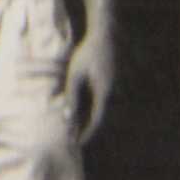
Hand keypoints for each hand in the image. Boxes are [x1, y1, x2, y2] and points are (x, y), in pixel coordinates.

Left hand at [65, 26, 115, 142]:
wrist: (104, 35)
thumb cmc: (87, 53)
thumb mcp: (75, 74)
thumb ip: (72, 95)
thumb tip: (67, 115)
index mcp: (103, 93)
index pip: (95, 120)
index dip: (86, 133)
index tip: (77, 143)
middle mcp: (111, 93)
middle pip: (98, 117)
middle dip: (86, 129)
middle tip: (73, 139)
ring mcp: (112, 88)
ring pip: (99, 109)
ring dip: (88, 119)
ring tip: (74, 127)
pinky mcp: (109, 83)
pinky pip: (100, 100)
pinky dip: (91, 108)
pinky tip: (81, 110)